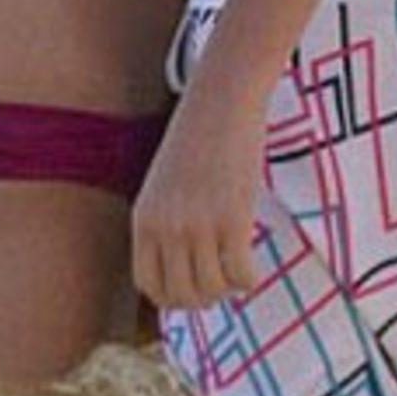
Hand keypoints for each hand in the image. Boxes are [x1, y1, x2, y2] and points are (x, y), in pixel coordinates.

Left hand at [132, 87, 264, 310]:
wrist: (223, 98)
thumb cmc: (198, 138)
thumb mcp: (165, 184)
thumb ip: (166, 224)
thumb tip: (183, 276)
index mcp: (144, 218)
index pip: (150, 287)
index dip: (175, 297)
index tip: (195, 286)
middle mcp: (165, 227)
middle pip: (184, 297)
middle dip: (206, 296)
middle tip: (223, 275)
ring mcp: (198, 225)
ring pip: (214, 290)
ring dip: (230, 285)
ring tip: (238, 260)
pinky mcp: (232, 219)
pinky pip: (242, 276)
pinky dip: (250, 277)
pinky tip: (253, 259)